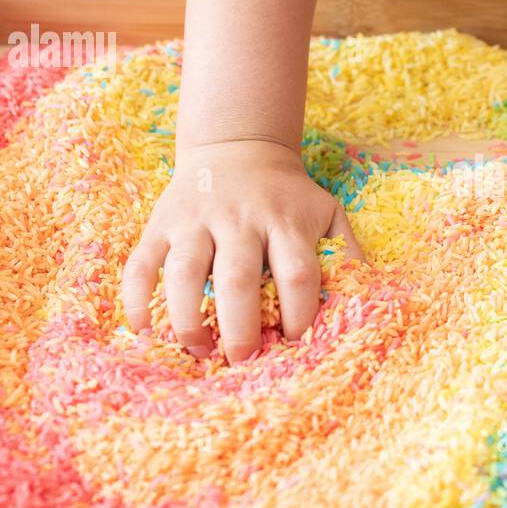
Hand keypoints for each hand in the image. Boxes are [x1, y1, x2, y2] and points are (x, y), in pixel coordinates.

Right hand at [122, 139, 362, 360]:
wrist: (238, 148)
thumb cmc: (288, 197)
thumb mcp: (327, 213)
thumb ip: (347, 254)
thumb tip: (368, 300)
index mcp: (285, 221)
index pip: (297, 273)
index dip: (299, 314)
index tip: (294, 341)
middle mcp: (239, 219)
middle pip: (237, 278)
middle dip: (240, 327)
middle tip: (243, 359)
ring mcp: (195, 221)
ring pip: (183, 273)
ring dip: (187, 319)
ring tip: (199, 350)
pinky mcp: (160, 224)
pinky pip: (140, 264)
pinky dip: (138, 299)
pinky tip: (146, 330)